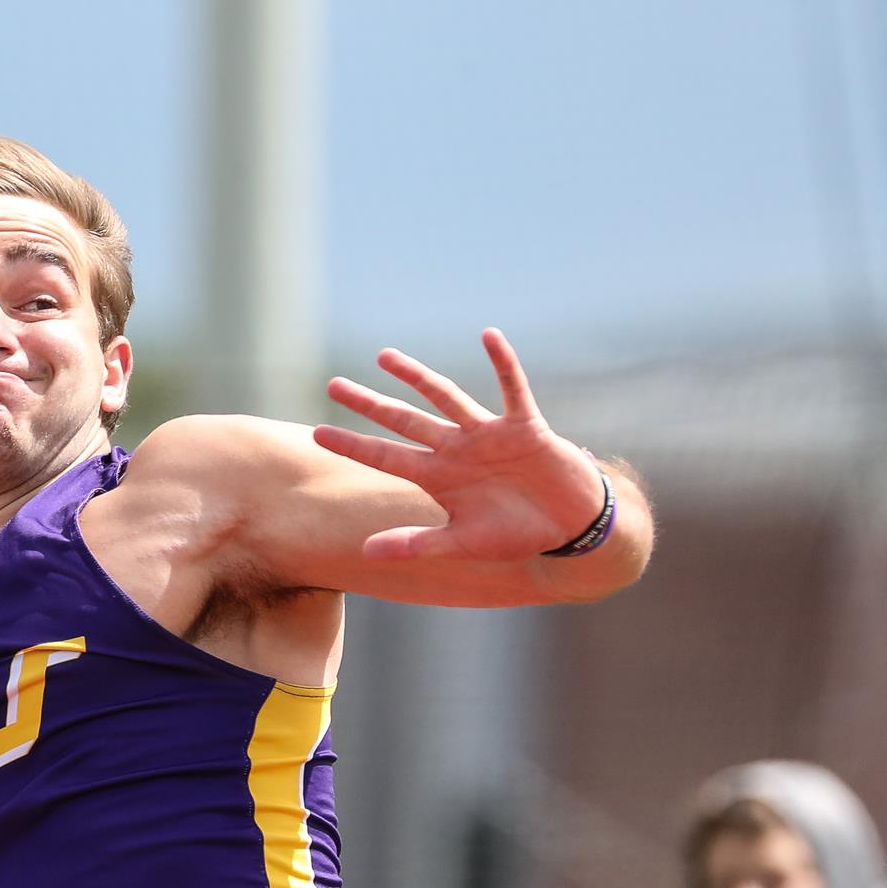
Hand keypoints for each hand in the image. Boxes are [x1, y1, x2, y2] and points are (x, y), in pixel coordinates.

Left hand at [312, 328, 603, 561]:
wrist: (570, 528)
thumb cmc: (517, 535)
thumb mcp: (463, 543)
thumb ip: (416, 544)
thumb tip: (364, 552)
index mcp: (439, 477)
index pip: (386, 456)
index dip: (352, 444)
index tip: (317, 433)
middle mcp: (456, 449)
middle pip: (404, 420)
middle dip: (370, 403)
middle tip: (333, 384)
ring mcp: (488, 435)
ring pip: (446, 397)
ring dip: (417, 376)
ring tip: (385, 356)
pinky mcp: (525, 427)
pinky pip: (512, 389)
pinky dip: (503, 364)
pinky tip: (489, 336)